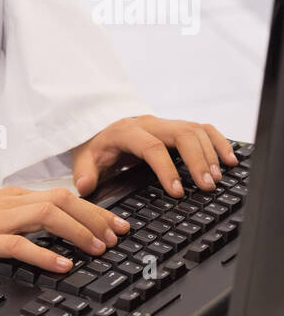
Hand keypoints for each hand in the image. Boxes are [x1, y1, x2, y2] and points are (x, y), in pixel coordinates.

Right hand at [0, 185, 130, 271]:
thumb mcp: (2, 214)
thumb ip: (29, 216)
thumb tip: (68, 224)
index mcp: (17, 196)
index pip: (63, 195)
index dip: (95, 210)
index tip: (118, 225)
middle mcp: (10, 203)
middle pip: (60, 200)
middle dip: (93, 217)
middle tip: (114, 238)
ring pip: (44, 215)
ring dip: (77, 231)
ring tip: (96, 249)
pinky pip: (18, 244)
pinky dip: (44, 253)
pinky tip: (62, 264)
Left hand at [71, 115, 238, 199]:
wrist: (101, 128)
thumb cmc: (97, 147)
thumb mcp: (85, 158)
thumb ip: (85, 172)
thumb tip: (85, 187)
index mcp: (127, 132)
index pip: (151, 146)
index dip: (165, 168)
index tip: (177, 191)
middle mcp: (150, 124)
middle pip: (180, 133)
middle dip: (196, 159)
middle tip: (207, 186)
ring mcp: (165, 124)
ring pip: (194, 130)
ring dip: (210, 153)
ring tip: (217, 179)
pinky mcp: (177, 127)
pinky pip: (203, 129)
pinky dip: (218, 142)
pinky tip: (230, 160)